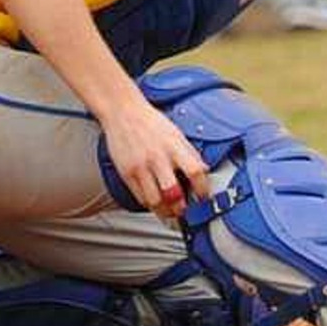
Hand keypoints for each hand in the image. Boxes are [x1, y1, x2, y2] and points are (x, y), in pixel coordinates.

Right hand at [100, 101, 210, 220]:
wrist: (122, 112)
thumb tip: (204, 172)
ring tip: (171, 213)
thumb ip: (190, 154)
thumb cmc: (150, 122)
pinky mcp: (127, 174)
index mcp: (174, 147)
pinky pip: (141, 198)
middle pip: (173, 193)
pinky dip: (150, 205)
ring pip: (155, 201)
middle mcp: (157, 158)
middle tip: (186, 212)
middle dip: (182, 208)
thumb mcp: (176, 134)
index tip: (204, 197)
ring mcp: (141, 168)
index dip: (203, 189)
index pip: (195, 172)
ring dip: (166, 212)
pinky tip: (156, 203)